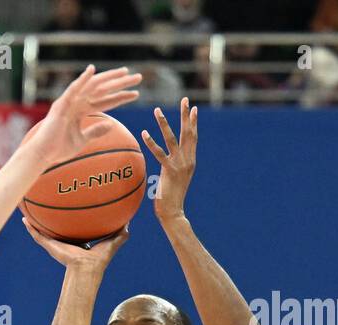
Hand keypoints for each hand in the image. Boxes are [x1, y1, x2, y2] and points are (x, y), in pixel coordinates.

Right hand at [22, 218, 129, 270]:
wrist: (86, 268)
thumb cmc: (99, 258)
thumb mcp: (113, 242)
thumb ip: (121, 233)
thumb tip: (129, 221)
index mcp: (78, 242)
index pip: (73, 229)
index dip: (71, 221)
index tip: (70, 210)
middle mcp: (65, 242)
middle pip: (56, 228)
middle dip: (51, 219)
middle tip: (47, 206)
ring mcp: (56, 244)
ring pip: (43, 231)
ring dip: (36, 223)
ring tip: (29, 211)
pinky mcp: (50, 246)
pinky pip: (38, 236)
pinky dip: (30, 228)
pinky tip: (24, 220)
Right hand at [25, 65, 141, 163]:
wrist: (43, 155)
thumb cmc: (58, 149)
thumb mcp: (83, 140)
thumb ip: (96, 131)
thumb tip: (110, 124)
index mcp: (81, 111)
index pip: (105, 101)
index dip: (120, 97)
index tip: (136, 94)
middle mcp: (77, 103)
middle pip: (102, 90)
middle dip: (120, 84)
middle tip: (138, 78)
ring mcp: (69, 102)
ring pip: (92, 86)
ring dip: (109, 78)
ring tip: (125, 73)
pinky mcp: (61, 104)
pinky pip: (73, 89)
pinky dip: (82, 79)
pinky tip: (92, 70)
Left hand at [141, 98, 196, 221]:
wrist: (173, 212)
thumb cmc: (171, 198)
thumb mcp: (174, 179)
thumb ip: (172, 167)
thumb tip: (166, 161)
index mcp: (190, 161)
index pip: (192, 137)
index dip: (193, 122)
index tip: (192, 108)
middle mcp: (188, 160)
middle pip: (187, 133)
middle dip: (185, 115)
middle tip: (185, 99)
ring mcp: (180, 165)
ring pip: (172, 139)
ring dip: (164, 124)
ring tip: (157, 111)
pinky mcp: (169, 171)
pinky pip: (159, 154)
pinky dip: (151, 142)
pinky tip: (144, 132)